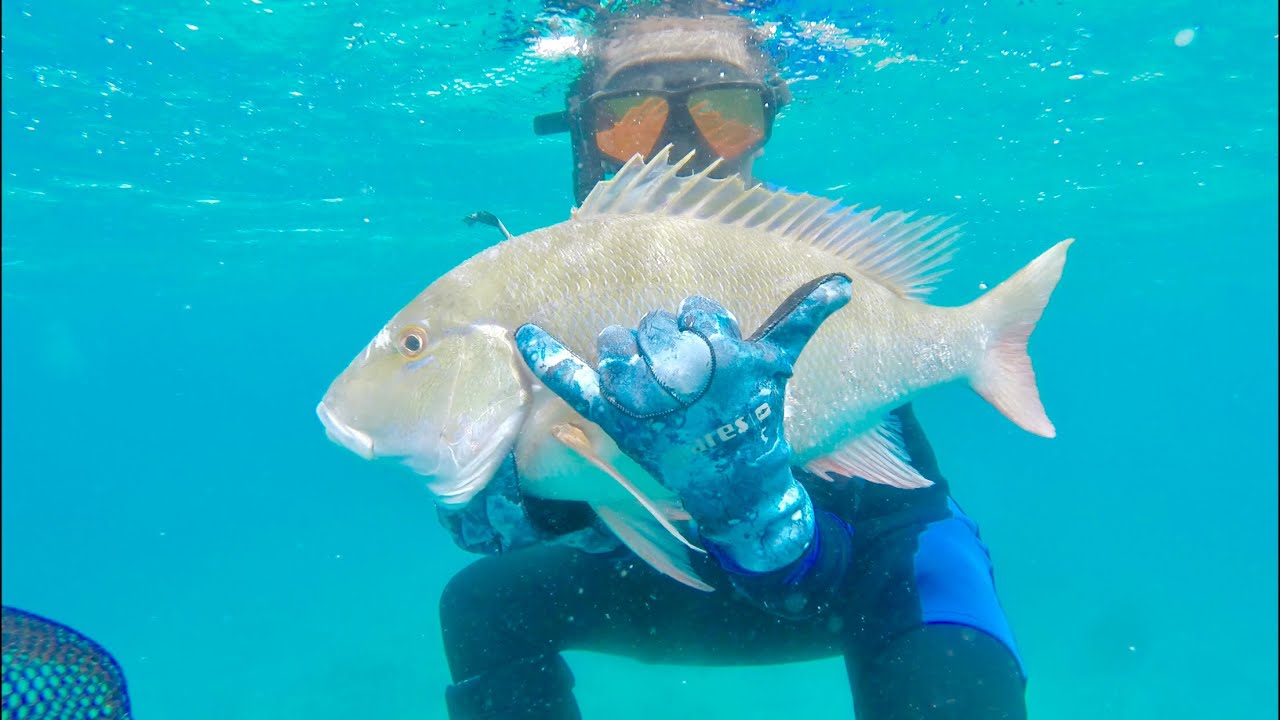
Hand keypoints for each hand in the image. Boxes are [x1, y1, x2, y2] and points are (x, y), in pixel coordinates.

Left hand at [514, 274, 851, 571]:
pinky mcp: (620, 423)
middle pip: (655, 326)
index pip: (697, 312)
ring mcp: (650, 399)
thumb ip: (802, 318)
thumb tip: (843, 283)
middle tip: (679, 378)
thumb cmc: (757, 421)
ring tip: (648, 386)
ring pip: (620, 345)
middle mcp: (686, 372)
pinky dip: (547, 356)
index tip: (709, 351)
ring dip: (629, 358)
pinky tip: (522, 331)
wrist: (739, 490)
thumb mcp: (779, 365)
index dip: (700, 328)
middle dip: (665, 344)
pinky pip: (576, 381)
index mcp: (725, 354)